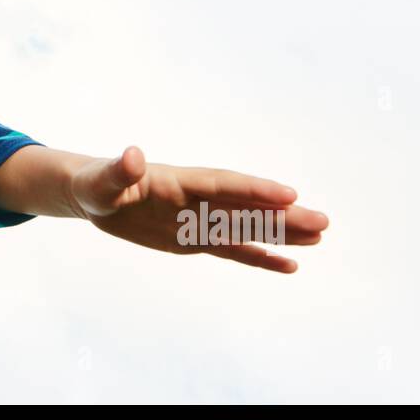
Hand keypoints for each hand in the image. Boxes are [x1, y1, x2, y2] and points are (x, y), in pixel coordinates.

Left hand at [70, 146, 328, 272]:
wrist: (95, 197)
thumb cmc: (96, 183)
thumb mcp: (102, 180)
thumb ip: (120, 170)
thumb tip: (132, 155)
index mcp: (179, 181)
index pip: (223, 185)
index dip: (254, 189)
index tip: (288, 193)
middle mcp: (197, 200)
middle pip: (247, 208)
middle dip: (283, 215)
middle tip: (324, 222)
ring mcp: (199, 220)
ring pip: (247, 228)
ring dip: (282, 232)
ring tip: (320, 235)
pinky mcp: (194, 240)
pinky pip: (233, 250)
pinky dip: (260, 256)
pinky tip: (291, 264)